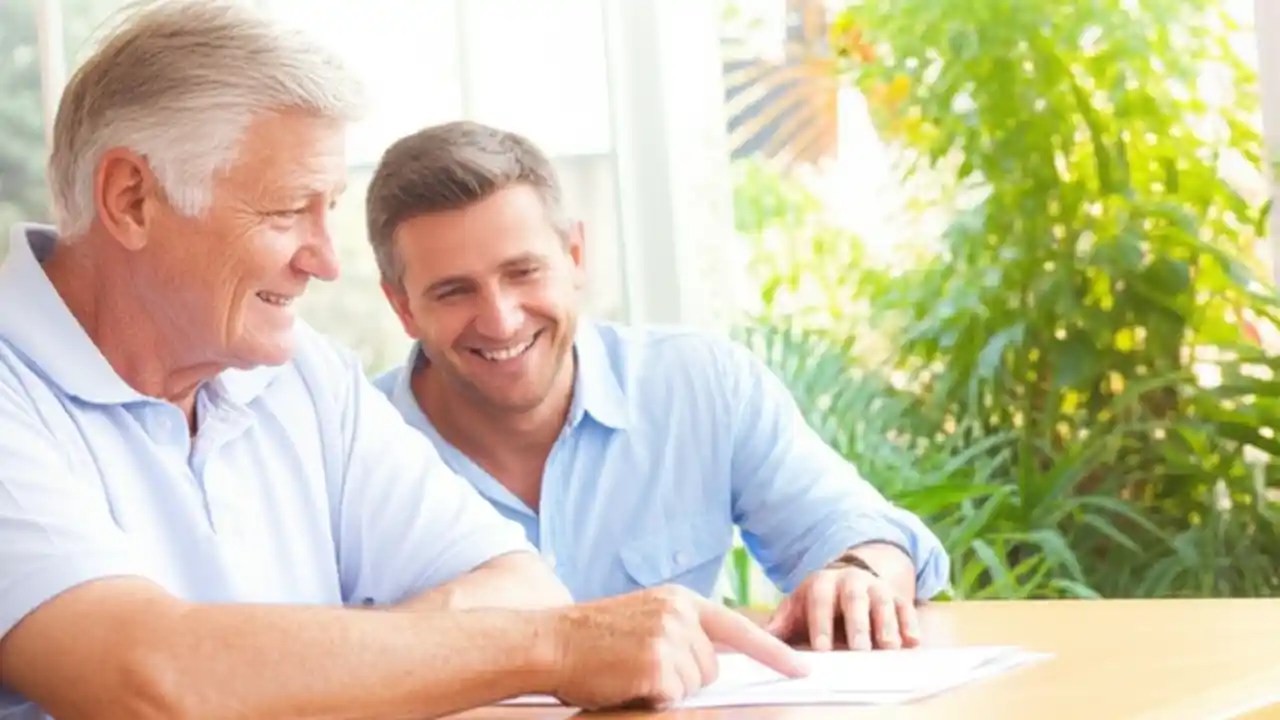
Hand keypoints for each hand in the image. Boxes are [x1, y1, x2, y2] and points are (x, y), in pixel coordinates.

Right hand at [547, 585, 808, 709]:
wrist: (549, 641)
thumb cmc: (591, 639)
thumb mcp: (643, 619)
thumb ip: (680, 632)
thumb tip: (714, 665)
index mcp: (680, 600)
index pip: (738, 629)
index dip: (773, 652)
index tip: (801, 669)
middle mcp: (681, 615)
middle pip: (711, 668)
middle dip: (683, 678)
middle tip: (639, 666)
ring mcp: (670, 639)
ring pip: (693, 686)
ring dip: (666, 689)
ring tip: (629, 672)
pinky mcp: (657, 666)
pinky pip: (672, 698)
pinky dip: (651, 699)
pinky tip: (625, 682)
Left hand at [765, 561, 919, 651]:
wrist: (849, 577)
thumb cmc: (819, 601)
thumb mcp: (798, 605)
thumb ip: (783, 622)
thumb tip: (761, 639)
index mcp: (823, 583)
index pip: (821, 601)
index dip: (821, 624)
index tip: (821, 648)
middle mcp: (851, 582)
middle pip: (855, 600)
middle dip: (857, 624)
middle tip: (859, 648)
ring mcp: (876, 588)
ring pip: (883, 603)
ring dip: (886, 625)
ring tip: (888, 647)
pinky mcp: (897, 598)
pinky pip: (906, 608)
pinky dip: (910, 624)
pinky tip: (912, 641)